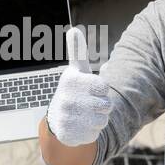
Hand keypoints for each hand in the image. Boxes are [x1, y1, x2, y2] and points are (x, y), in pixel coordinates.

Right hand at [45, 27, 111, 146]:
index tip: (91, 89)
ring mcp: (66, 117)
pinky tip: (80, 127)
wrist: (58, 119)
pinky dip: (92, 131)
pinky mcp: (69, 134)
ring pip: (102, 120)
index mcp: (70, 79)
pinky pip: (95, 134)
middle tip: (88, 104)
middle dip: (102, 106)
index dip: (102, 90)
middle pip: (106, 104)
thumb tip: (74, 30)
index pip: (104, 86)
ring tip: (85, 115)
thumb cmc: (74, 91)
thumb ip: (78, 51)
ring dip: (99, 119)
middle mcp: (66, 97)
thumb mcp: (77, 70)